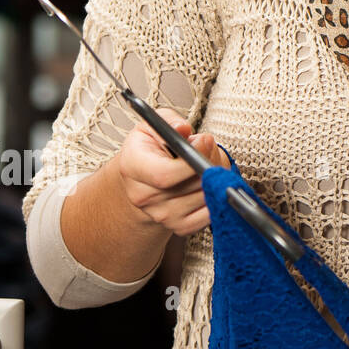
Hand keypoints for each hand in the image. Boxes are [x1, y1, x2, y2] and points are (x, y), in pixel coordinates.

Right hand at [115, 106, 230, 237]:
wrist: (146, 177)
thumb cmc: (152, 147)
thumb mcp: (156, 125)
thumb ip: (170, 121)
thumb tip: (182, 129)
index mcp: (132, 167)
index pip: (165, 174)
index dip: (192, 160)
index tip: (204, 141)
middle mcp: (142, 196)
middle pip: (190, 185)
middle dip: (209, 164)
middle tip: (209, 150)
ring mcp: (161, 215)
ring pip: (204, 197)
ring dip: (216, 179)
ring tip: (206, 165)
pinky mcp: (179, 227)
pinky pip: (208, 215)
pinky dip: (217, 197)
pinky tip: (209, 184)